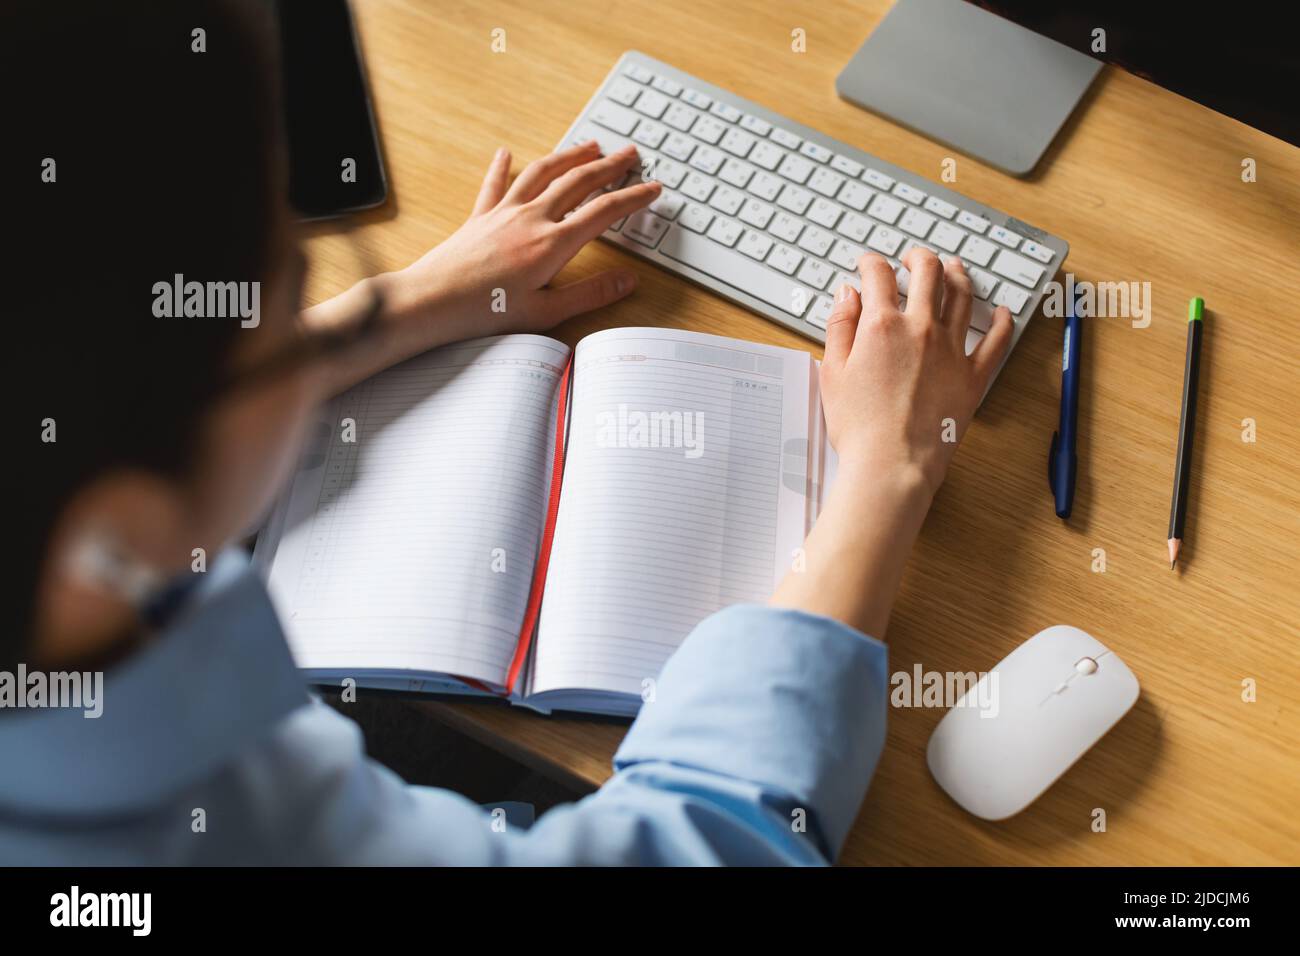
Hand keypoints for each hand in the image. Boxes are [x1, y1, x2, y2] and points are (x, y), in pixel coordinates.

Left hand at [383, 141, 660, 341]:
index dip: (633, 198)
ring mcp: (504, 213)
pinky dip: (503, 166)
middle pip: (578, 181)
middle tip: (630, 153)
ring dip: (569, 156)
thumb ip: (590, 294)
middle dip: (608, 165)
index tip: (653, 188)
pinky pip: (495, 184)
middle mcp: (531, 219)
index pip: (604, 212)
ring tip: (588, 145)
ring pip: (542, 173)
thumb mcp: (547, 312)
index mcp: (553, 244)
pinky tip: (507, 152)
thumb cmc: (485, 313)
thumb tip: (628, 281)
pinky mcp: (479, 217)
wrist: (431, 300)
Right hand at [769, 249, 1012, 637]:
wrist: (892, 463)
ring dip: (957, 274)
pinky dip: (1001, 322)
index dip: (871, 263)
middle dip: (919, 258)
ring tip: (953, 268)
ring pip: (962, 296)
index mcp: (882, 326)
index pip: (878, 276)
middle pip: (928, 273)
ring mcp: (952, 350)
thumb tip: (848, 294)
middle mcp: (921, 329)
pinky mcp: (973, 376)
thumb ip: (840, 326)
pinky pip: (996, 341)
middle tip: (913, 258)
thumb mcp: (833, 371)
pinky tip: (1001, 312)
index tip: (868, 264)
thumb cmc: (859, 427)